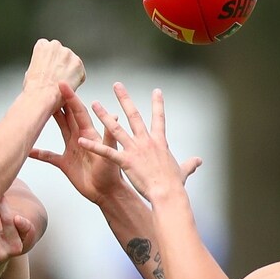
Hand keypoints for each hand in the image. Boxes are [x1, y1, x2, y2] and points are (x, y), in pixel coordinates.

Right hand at [23, 38, 85, 95]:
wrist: (42, 95)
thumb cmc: (34, 87)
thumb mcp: (31, 70)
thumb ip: (41, 64)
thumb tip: (45, 68)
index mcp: (42, 45)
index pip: (50, 48)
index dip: (50, 61)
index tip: (50, 69)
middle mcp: (55, 45)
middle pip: (62, 54)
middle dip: (61, 64)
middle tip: (57, 77)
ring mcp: (68, 53)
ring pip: (72, 62)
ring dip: (70, 71)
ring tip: (62, 84)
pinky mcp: (78, 63)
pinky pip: (80, 72)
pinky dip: (77, 80)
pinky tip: (68, 86)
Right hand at [30, 90, 130, 204]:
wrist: (107, 192)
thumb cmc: (111, 173)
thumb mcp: (110, 152)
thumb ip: (109, 135)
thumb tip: (114, 115)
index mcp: (89, 133)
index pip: (78, 111)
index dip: (70, 97)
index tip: (62, 84)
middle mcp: (80, 138)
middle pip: (67, 116)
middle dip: (59, 101)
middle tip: (48, 88)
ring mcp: (72, 149)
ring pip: (60, 129)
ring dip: (50, 119)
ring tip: (39, 108)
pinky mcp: (65, 163)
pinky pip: (49, 156)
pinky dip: (38, 153)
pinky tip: (27, 150)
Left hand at [77, 83, 201, 200]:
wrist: (168, 193)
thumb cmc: (174, 185)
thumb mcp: (183, 171)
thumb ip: (189, 164)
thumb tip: (199, 161)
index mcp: (159, 142)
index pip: (159, 118)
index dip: (158, 104)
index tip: (156, 91)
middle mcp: (146, 141)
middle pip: (133, 115)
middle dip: (124, 99)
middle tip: (117, 85)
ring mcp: (135, 149)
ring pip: (116, 128)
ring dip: (103, 116)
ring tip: (94, 103)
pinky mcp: (125, 160)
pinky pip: (106, 151)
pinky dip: (93, 146)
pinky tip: (80, 140)